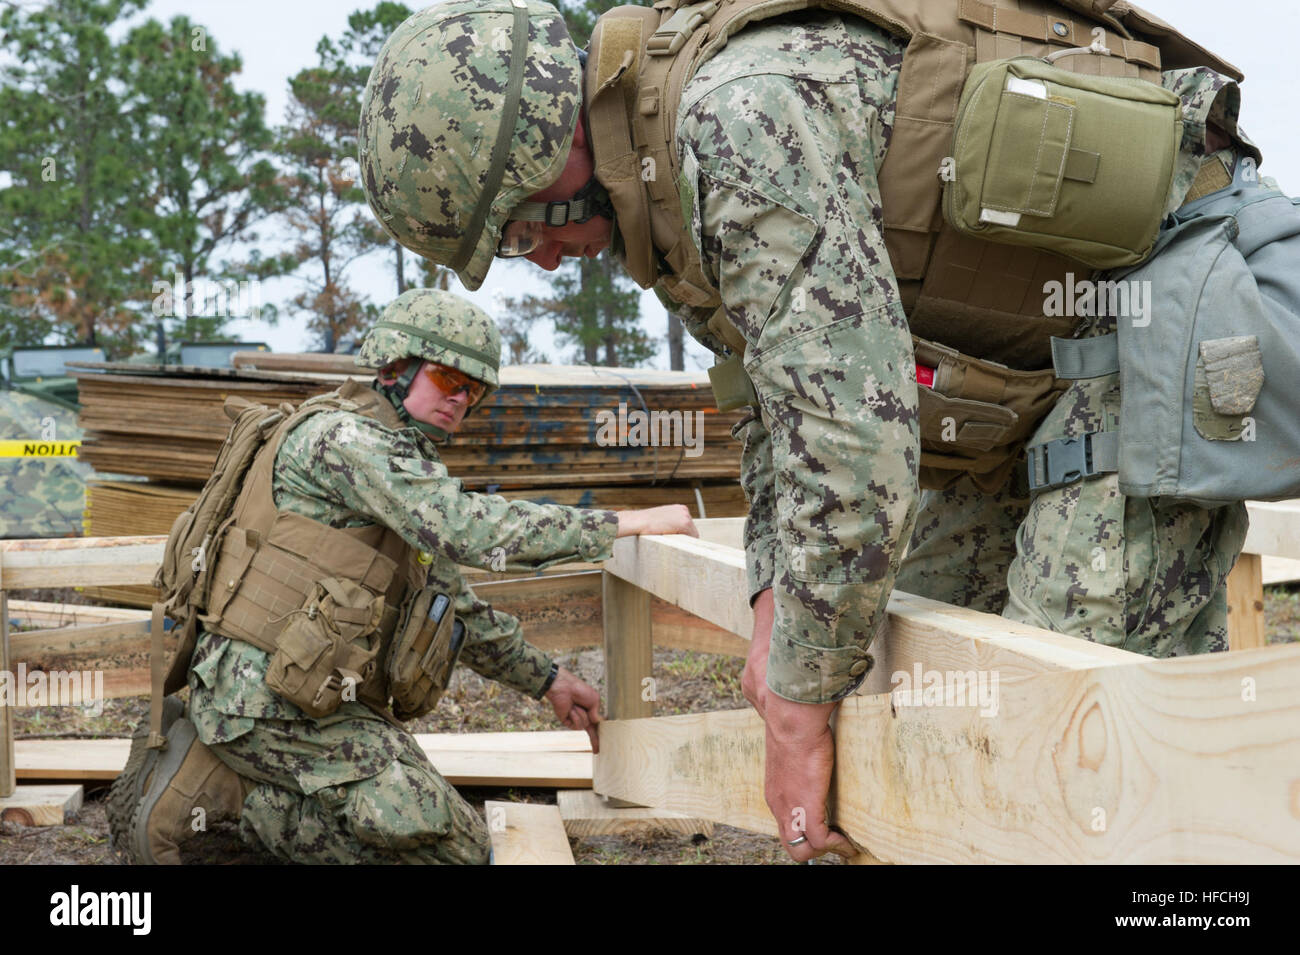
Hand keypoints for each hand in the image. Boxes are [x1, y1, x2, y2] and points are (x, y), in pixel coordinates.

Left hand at [545, 667, 601, 753]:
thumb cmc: (580, 690)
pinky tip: (571, 709)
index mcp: (591, 711)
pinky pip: (576, 726)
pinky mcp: (567, 722)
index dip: (600, 733)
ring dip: (582, 715)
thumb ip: (597, 713)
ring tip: (576, 705)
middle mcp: (583, 717)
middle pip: (591, 732)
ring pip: (585, 726)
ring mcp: (575, 720)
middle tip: (597, 751)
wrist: (564, 688)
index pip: (597, 724)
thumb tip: (595, 723)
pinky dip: (575, 717)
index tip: (604, 744)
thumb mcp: (594, 699)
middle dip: (595, 741)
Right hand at [615, 504, 698, 537]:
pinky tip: (674, 540)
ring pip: (693, 534)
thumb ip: (672, 522)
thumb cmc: (647, 521)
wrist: (640, 521)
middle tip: (674, 540)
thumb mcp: (662, 517)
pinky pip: (691, 537)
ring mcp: (685, 516)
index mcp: (680, 508)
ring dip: (684, 539)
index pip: (689, 525)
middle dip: (685, 536)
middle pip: (692, 529)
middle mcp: (684, 510)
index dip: (683, 534)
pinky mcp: (684, 523)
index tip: (677, 538)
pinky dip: (685, 541)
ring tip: (671, 540)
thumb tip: (677, 531)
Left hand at [743, 589, 853, 861]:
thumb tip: (762, 681)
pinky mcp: (805, 807)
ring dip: (828, 845)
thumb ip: (764, 699)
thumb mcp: (764, 702)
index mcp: (775, 782)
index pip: (785, 814)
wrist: (789, 708)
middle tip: (842, 834)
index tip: (829, 820)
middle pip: (791, 840)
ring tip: (846, 837)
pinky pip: (816, 843)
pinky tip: (849, 839)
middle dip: (816, 842)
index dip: (805, 821)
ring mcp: (789, 805)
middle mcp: (777, 798)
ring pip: (802, 849)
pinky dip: (835, 845)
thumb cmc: (780, 702)